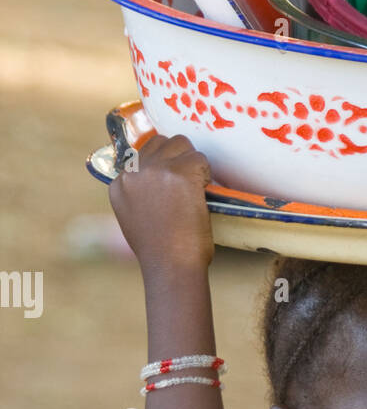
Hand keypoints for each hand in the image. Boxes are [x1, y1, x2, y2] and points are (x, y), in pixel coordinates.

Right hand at [109, 133, 213, 275]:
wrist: (171, 265)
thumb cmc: (160, 253)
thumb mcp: (135, 220)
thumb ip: (139, 196)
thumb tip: (156, 185)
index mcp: (119, 185)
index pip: (140, 155)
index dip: (161, 165)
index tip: (171, 182)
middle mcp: (134, 172)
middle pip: (160, 143)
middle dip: (176, 157)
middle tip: (188, 183)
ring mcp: (156, 170)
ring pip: (180, 144)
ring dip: (192, 161)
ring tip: (196, 187)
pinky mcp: (180, 172)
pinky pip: (200, 159)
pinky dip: (206, 174)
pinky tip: (204, 193)